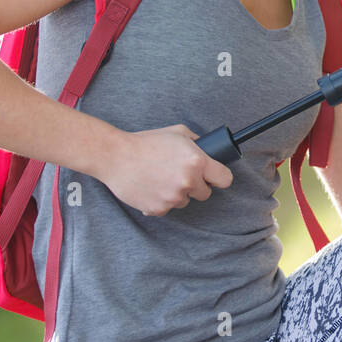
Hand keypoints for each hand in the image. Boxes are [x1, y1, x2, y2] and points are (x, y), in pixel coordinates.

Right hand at [95, 123, 233, 217]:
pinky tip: (151, 186)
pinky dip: (162, 200)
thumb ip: (197, 142)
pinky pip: (168, 208)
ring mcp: (173, 197)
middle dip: (197, 185)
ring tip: (161, 178)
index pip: (225, 179)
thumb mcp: (177, 132)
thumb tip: (209, 149)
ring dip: (178, 193)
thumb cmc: (146, 142)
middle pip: (206, 193)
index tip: (214, 177)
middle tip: (181, 174)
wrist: (116, 156)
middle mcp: (188, 181)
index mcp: (197, 161)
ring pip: (186, 201)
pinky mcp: (159, 209)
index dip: (219, 177)